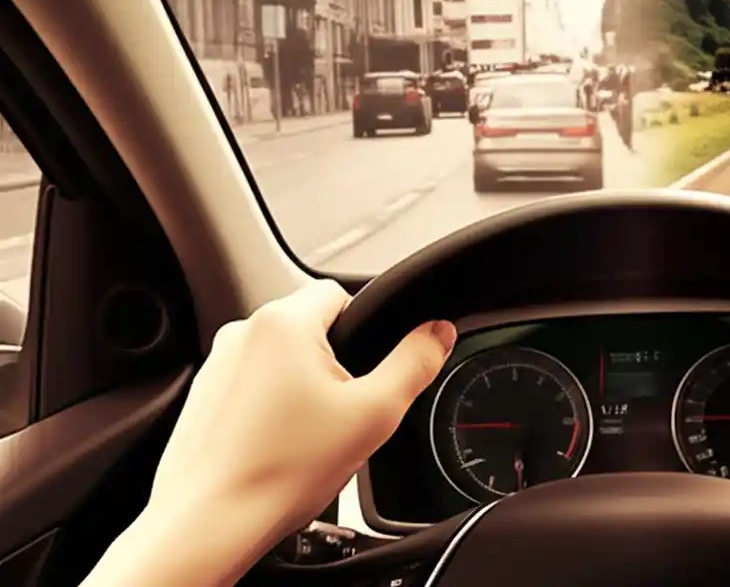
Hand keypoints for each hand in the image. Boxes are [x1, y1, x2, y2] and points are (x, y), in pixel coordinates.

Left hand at [83, 280, 455, 586]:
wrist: (210, 523)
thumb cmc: (282, 470)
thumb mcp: (374, 414)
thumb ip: (415, 363)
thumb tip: (437, 332)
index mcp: (284, 322)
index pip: (341, 293)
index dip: (367, 330)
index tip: (368, 373)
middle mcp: (243, 333)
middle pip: (312, 329)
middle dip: (335, 365)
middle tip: (343, 414)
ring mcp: (217, 365)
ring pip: (282, 361)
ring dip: (302, 388)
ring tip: (309, 437)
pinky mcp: (204, 397)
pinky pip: (253, 388)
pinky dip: (271, 410)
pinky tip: (280, 448)